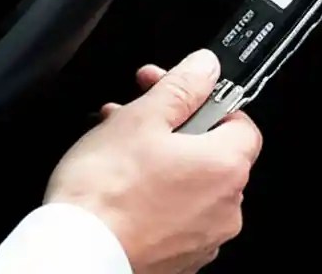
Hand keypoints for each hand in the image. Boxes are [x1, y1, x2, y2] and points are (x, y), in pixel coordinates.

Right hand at [44, 50, 262, 273]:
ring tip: (117, 151)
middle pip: (210, 151)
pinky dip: (155, 196)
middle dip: (172, 127)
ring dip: (160, 160)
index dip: (205, 100)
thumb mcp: (141, 118)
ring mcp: (205, 237)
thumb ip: (180, 87)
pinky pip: (176, 215)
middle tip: (134, 114)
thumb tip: (205, 67)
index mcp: (225, 166)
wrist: (80, 250)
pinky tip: (121, 186)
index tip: (175, 92)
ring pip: (189, 183)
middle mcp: (226, 207)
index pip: (240, 121)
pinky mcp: (181, 257)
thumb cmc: (106, 190)